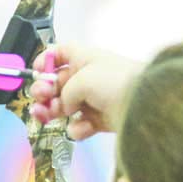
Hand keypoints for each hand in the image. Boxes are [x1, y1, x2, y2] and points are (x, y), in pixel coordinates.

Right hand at [29, 45, 143, 139]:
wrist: (145, 104)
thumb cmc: (116, 82)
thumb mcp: (83, 78)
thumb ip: (66, 91)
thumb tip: (64, 107)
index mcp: (85, 58)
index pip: (60, 53)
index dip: (45, 61)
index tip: (36, 72)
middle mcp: (88, 77)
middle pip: (57, 84)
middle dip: (43, 92)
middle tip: (40, 99)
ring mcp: (95, 99)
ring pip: (65, 107)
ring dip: (52, 112)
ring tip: (47, 116)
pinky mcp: (102, 121)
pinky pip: (81, 126)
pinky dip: (78, 128)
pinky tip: (82, 128)